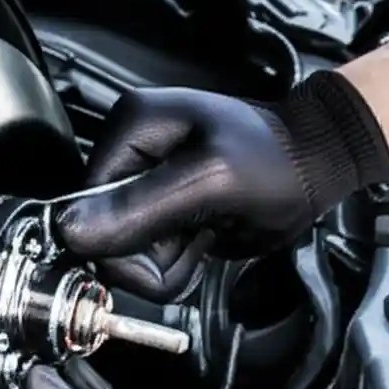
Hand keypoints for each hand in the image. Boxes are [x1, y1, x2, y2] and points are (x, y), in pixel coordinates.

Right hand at [58, 72, 388, 300]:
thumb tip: (72, 230)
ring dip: (168, 259)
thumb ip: (141, 207)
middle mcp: (129, 154)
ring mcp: (144, 184)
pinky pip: (146, 256)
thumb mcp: (210, 182)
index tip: (171, 235)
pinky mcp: (160, 209)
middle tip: (194, 230)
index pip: (85, 207)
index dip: (123, 238)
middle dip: (151, 251)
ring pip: (124, 253)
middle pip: (102, 234)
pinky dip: (176, 260)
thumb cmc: (279, 159)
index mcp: (129, 129)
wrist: (315, 167)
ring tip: (203, 229)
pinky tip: (202, 234)